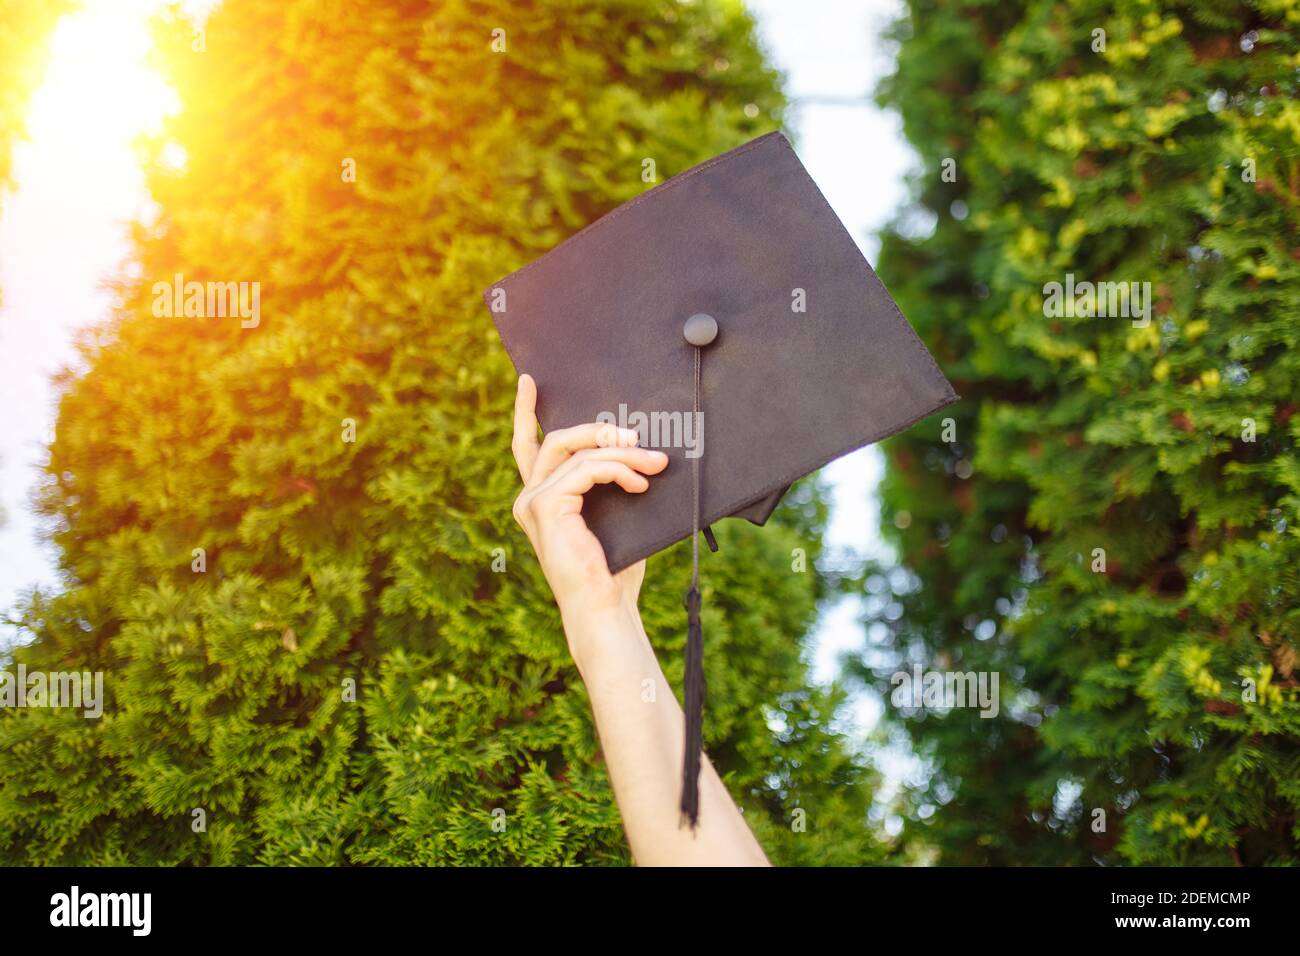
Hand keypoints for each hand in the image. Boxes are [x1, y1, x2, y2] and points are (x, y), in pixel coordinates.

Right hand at [510, 373, 668, 620]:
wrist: (606, 607)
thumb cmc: (616, 569)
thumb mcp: (613, 515)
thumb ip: (609, 482)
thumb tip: (637, 448)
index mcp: (541, 500)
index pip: (526, 446)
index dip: (524, 412)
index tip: (529, 382)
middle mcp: (529, 499)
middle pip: (556, 439)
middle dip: (599, 429)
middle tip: (636, 434)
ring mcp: (533, 502)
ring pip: (578, 453)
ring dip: (623, 453)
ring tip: (655, 463)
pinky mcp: (546, 507)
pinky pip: (586, 470)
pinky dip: (618, 470)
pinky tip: (639, 484)